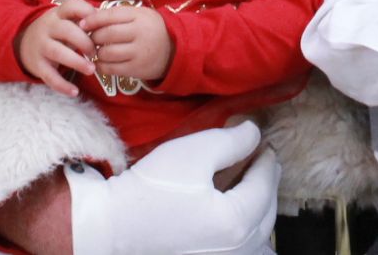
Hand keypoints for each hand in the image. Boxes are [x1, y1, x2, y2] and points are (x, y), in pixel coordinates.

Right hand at [15, 0, 95, 96]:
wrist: (23, 43)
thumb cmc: (55, 31)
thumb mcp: (65, 19)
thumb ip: (84, 20)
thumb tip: (108, 23)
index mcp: (58, 14)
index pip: (72, 6)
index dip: (86, 13)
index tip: (100, 24)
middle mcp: (48, 27)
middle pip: (66, 30)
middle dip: (85, 42)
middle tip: (96, 52)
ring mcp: (41, 46)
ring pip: (58, 52)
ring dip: (76, 62)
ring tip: (91, 69)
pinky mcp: (37, 65)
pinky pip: (49, 76)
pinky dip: (62, 85)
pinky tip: (75, 91)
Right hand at [65, 120, 280, 254]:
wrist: (111, 226)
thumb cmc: (152, 188)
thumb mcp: (195, 152)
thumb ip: (233, 140)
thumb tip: (255, 134)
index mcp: (237, 221)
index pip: (265, 184)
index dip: (266, 159)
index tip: (265, 143)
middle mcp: (237, 249)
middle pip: (266, 211)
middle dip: (266, 182)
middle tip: (262, 160)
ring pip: (256, 234)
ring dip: (259, 208)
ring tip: (252, 187)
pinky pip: (240, 249)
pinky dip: (245, 233)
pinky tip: (238, 222)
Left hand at [81, 1, 174, 83]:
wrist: (174, 50)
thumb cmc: (151, 29)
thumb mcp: (140, 15)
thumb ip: (118, 15)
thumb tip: (89, 17)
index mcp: (139, 16)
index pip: (110, 16)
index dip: (92, 20)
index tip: (82, 24)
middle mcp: (139, 33)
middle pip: (107, 34)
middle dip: (93, 37)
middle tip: (90, 39)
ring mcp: (139, 53)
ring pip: (107, 53)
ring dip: (97, 52)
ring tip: (98, 50)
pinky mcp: (137, 69)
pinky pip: (112, 69)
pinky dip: (102, 66)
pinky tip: (102, 62)